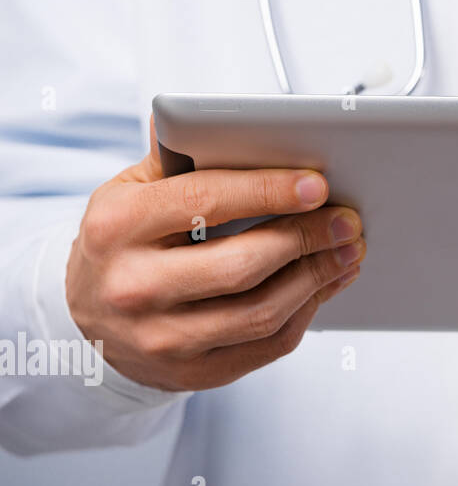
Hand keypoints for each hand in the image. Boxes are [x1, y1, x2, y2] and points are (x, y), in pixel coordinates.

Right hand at [66, 122, 365, 390]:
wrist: (83, 321)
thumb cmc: (122, 245)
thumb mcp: (129, 192)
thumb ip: (176, 156)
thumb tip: (206, 113)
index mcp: (118, 227)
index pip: (207, 202)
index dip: (270, 192)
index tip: (318, 185)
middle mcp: (134, 287)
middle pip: (243, 263)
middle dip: (308, 238)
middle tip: (346, 219)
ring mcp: (161, 337)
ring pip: (262, 311)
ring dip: (318, 278)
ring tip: (347, 250)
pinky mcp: (191, 372)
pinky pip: (266, 344)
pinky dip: (306, 311)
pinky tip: (324, 284)